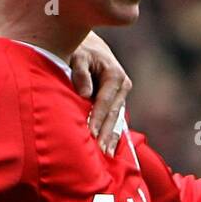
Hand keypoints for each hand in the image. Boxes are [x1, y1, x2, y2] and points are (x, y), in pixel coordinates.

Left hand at [70, 31, 130, 156]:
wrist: (90, 46)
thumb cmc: (80, 51)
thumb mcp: (78, 56)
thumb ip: (80, 72)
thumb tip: (84, 93)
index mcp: (114, 74)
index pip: (104, 101)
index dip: (97, 118)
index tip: (91, 133)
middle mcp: (122, 86)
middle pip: (113, 114)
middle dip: (106, 133)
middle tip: (100, 152)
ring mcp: (121, 96)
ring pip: (116, 120)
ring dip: (112, 138)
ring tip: (106, 155)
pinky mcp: (117, 103)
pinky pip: (115, 121)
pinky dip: (112, 135)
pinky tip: (109, 151)